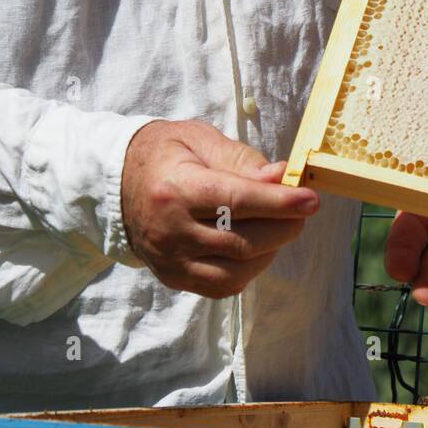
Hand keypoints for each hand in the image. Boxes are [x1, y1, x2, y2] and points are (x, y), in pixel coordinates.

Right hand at [120, 119, 317, 298]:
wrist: (116, 183)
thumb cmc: (165, 155)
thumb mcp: (200, 140)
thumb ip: (241, 160)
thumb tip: (281, 178)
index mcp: (174, 189)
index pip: (236, 201)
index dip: (279, 203)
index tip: (311, 200)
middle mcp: (170, 231)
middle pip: (242, 240)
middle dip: (282, 226)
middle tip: (301, 210)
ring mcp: (170, 261)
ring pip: (236, 271)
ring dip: (269, 251)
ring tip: (278, 226)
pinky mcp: (173, 278)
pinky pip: (222, 286)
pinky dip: (248, 269)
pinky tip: (255, 247)